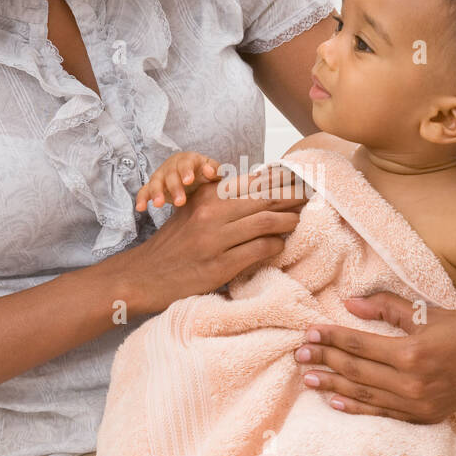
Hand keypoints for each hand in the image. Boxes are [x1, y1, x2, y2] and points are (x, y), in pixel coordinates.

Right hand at [120, 167, 308, 316]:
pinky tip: (281, 245)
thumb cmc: (174, 243)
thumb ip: (220, 197)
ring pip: (267, 223)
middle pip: (265, 199)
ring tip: (300, 219)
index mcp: (206, 196)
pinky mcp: (220, 265)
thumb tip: (259, 185)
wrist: (144, 275)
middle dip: (293, 196)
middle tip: (312, 196)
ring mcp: (216, 240)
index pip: (253, 182)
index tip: (301, 179)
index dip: (281, 180)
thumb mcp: (192, 210)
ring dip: (290, 220)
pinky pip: (259, 250)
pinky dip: (276, 245)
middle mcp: (211, 213)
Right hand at [135, 151, 220, 212]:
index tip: (188, 180)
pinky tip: (141, 208)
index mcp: (189, 160)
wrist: (193, 178)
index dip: (186, 171)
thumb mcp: (213, 172)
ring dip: (157, 193)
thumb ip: (215, 171)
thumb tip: (210, 171)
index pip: (186, 163)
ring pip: (156, 182)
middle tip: (180, 202)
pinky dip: (141, 198)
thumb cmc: (205, 174)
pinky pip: (145, 190)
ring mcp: (161, 175)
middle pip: (171, 174)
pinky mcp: (153, 186)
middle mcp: (172, 165)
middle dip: (174, 188)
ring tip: (159, 204)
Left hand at [292, 292, 455, 423]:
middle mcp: (413, 383)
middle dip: (324, 361)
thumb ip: (386, 307)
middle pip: (356, 371)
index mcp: (412, 353)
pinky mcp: (424, 416)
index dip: (331, 339)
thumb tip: (349, 303)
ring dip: (333, 387)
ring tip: (308, 378)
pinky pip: (382, 413)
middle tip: (299, 355)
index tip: (308, 333)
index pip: (359, 345)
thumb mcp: (426, 311)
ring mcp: (418, 404)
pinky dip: (357, 408)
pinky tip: (335, 402)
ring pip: (365, 395)